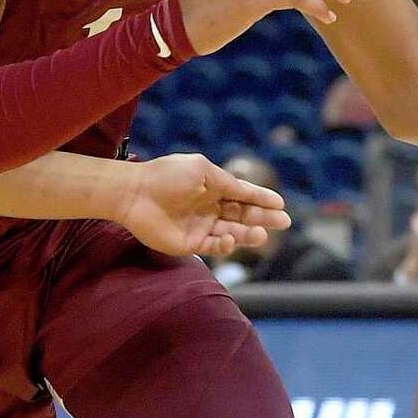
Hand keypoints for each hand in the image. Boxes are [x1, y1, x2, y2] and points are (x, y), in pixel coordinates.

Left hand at [119, 154, 291, 258]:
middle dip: (263, 218)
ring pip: (231, 233)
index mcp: (212, 187)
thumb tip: (246, 191)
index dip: (262, 199)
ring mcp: (200, 227)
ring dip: (248, 234)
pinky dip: (224, 245)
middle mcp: (209, 208)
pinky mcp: (189, 244)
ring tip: (261, 235)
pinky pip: (213, 247)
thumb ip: (226, 181)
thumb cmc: (166, 176)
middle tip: (283, 222)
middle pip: (242, 215)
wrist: (134, 194)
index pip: (243, 195)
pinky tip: (230, 239)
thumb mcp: (201, 170)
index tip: (281, 204)